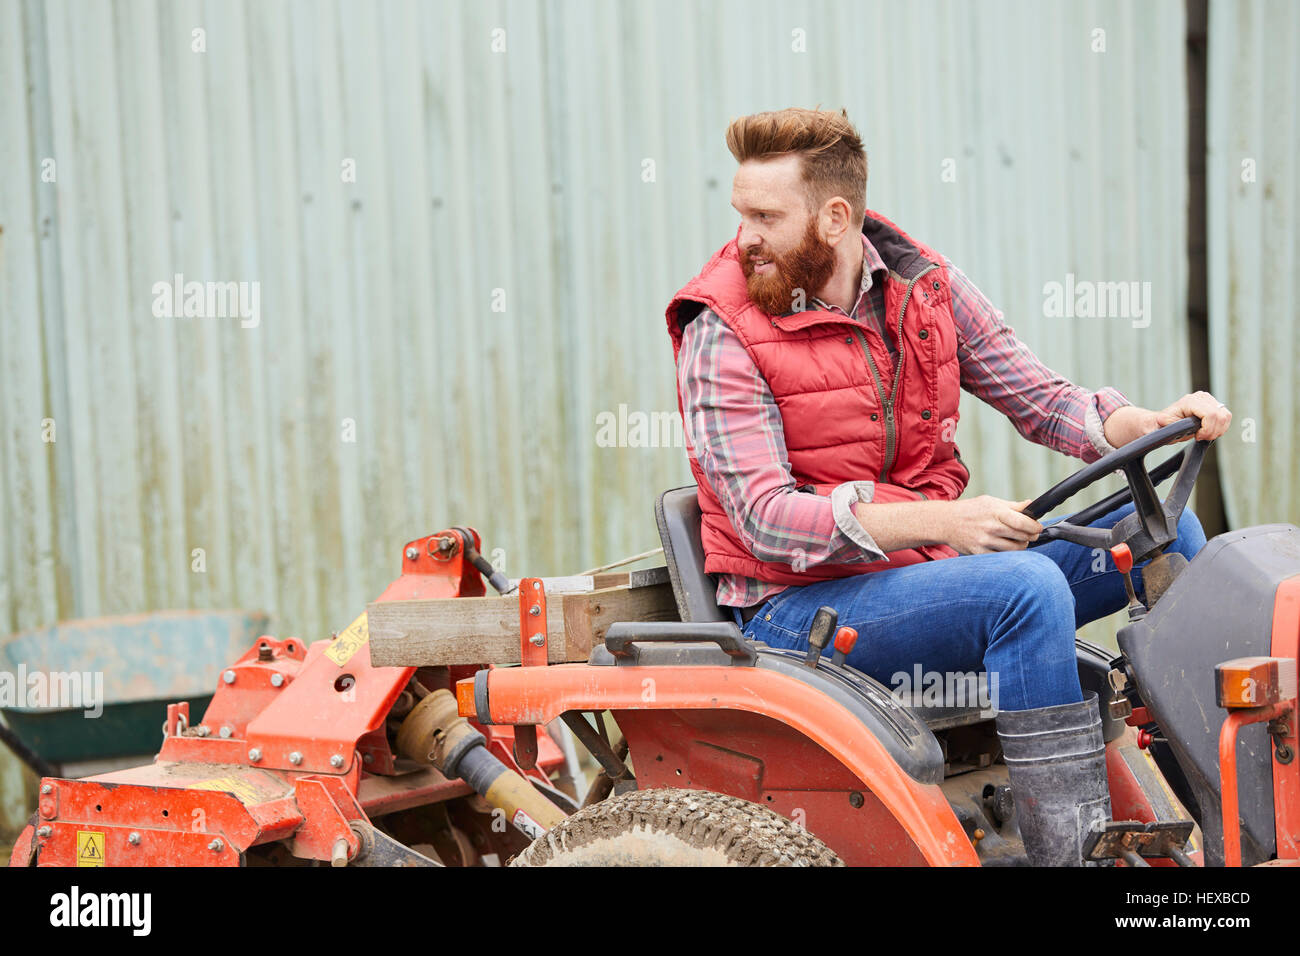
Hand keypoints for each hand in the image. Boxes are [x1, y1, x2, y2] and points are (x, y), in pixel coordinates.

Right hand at [941, 495, 1043, 554]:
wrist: (945, 522)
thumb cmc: (969, 510)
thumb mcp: (990, 502)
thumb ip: (1012, 506)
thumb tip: (1031, 505)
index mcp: (996, 512)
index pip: (1024, 523)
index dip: (1035, 527)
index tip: (1037, 528)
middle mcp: (991, 527)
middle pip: (1022, 537)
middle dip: (1030, 537)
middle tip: (1029, 535)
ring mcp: (985, 541)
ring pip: (1014, 550)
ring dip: (1020, 546)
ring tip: (1018, 541)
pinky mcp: (979, 552)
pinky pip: (1001, 557)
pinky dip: (1007, 553)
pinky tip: (1004, 547)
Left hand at [1103, 391, 1231, 446]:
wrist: (1165, 422)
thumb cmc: (1164, 424)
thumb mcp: (1163, 425)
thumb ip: (1167, 423)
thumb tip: (1164, 420)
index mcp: (1190, 401)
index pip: (1211, 414)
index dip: (1207, 429)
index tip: (1197, 437)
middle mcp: (1202, 397)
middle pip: (1221, 416)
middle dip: (1212, 431)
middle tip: (1201, 437)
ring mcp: (1210, 400)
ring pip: (1225, 417)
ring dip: (1217, 430)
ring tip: (1204, 435)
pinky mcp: (1215, 405)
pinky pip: (1226, 418)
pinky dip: (1220, 428)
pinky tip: (1208, 431)